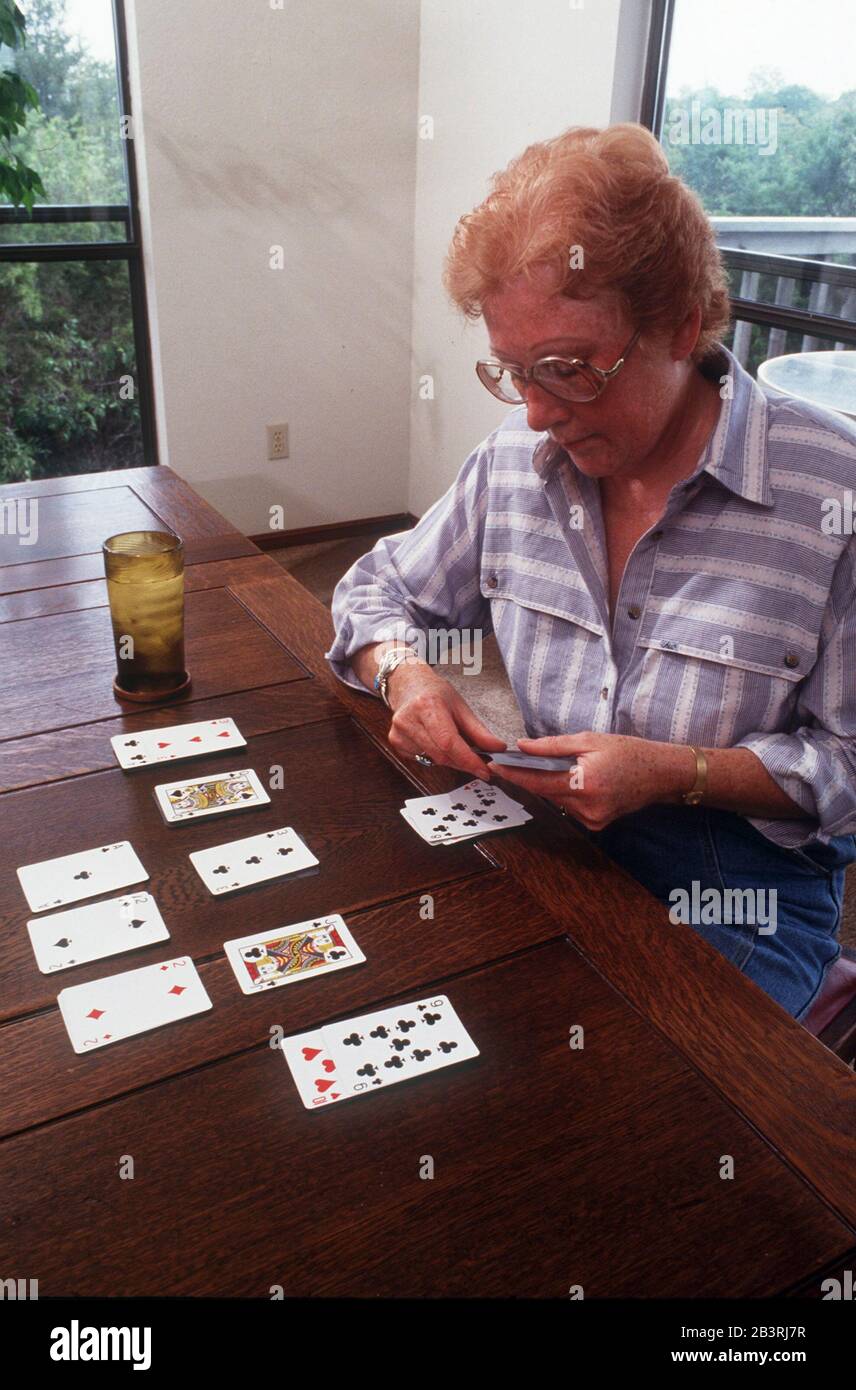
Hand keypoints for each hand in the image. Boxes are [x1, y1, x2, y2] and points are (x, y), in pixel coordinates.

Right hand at [386, 663, 505, 779]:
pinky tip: (438, 743)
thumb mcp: (460, 706)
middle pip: (441, 755)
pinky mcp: (396, 743)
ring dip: (452, 760)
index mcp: (427, 706)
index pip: (448, 742)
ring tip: (458, 747)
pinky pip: (423, 759)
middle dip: (464, 762)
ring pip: (433, 760)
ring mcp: (399, 733)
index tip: (484, 770)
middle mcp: (409, 720)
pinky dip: (437, 757)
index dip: (468, 759)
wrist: (408, 686)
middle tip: (479, 763)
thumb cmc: (434, 693)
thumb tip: (497, 748)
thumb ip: (479, 731)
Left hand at [487, 731, 692, 830]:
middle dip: (531, 776)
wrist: (661, 773)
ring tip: (558, 766)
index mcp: (585, 784)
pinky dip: (566, 793)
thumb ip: (552, 746)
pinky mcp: (596, 824)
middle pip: (546, 792)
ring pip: (557, 801)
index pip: (539, 781)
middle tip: (517, 760)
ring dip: (550, 784)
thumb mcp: (590, 740)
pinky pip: (570, 807)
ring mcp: (592, 819)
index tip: (496, 767)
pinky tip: (576, 780)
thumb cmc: (629, 752)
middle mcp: (587, 807)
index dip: (515, 774)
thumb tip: (522, 746)